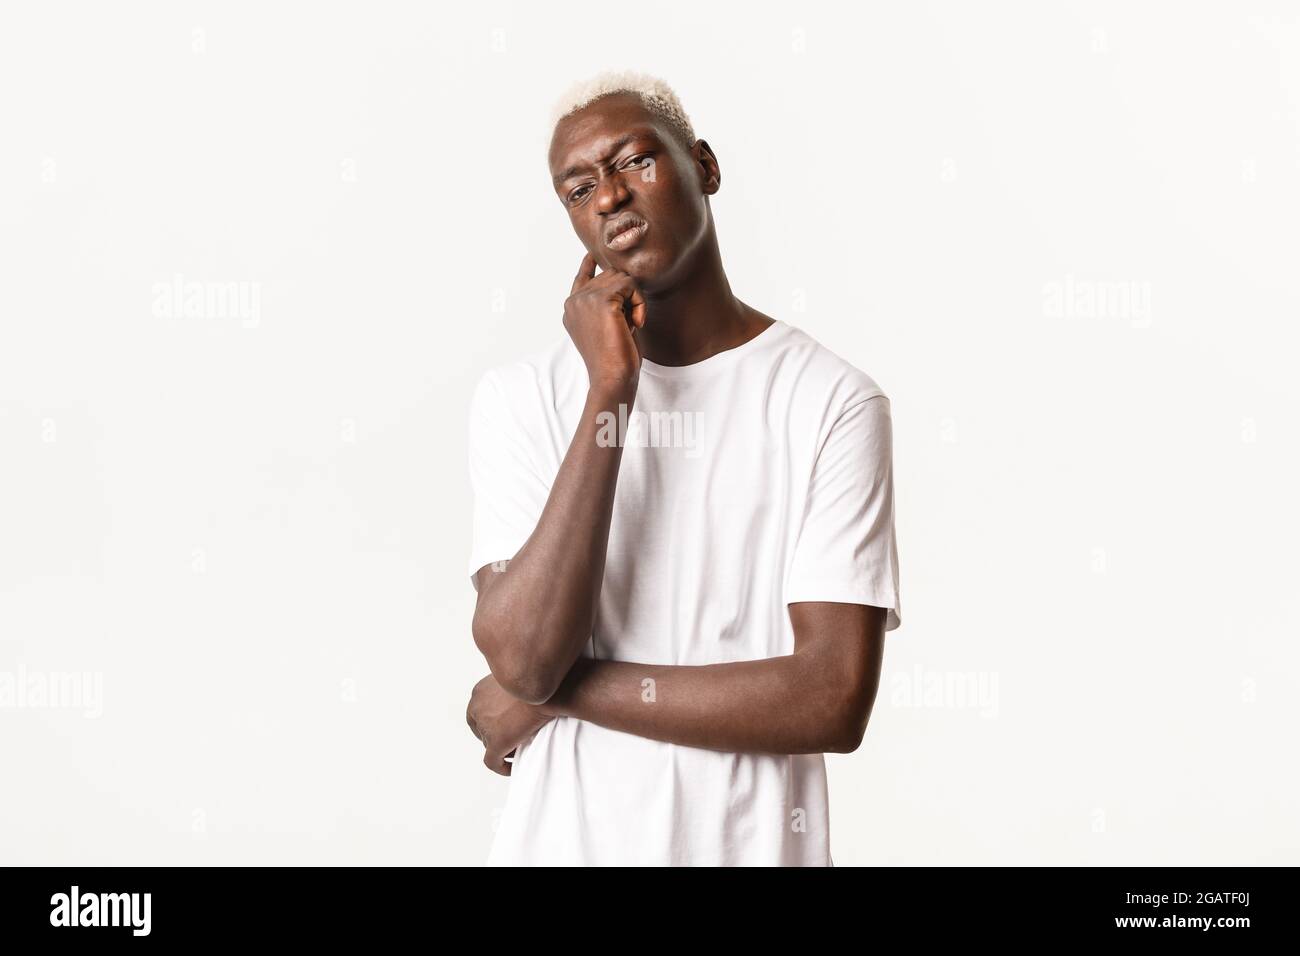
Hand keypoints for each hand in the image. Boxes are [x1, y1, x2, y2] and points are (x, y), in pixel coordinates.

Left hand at [466, 673, 554, 775]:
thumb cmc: (541, 681)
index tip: (502, 726)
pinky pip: (493, 762)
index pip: (476, 713)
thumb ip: (511, 688)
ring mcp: (486, 725)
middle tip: (514, 738)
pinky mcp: (497, 742)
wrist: (552, 689)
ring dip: (502, 748)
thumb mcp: (519, 678)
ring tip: (519, 749)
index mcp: (480, 692)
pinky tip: (511, 768)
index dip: (488, 722)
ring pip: (489, 745)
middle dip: (495, 735)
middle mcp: (477, 707)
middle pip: (482, 730)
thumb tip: (518, 699)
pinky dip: (500, 767)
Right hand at [563, 251, 645, 390]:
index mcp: (572, 309)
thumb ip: (607, 303)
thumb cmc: (615, 358)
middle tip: (629, 323)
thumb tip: (620, 277)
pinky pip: (630, 285)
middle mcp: (574, 301)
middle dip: (626, 295)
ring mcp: (585, 299)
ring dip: (634, 299)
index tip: (591, 256)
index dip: (588, 265)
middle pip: (610, 276)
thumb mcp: (608, 326)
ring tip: (631, 324)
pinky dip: (639, 302)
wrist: (612, 377)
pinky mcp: (600, 300)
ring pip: (621, 278)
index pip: (581, 278)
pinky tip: (636, 322)